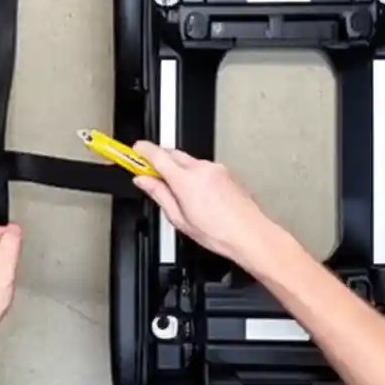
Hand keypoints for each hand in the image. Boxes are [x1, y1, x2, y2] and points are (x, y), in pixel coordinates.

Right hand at [132, 142, 278, 264]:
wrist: (250, 234)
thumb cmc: (219, 232)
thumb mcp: (179, 218)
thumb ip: (159, 194)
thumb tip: (143, 181)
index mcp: (186, 180)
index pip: (157, 155)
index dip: (142, 151)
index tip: (135, 150)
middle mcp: (201, 168)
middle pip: (172, 154)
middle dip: (160, 161)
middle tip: (151, 174)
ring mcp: (216, 168)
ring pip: (189, 161)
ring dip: (179, 170)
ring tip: (179, 194)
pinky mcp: (226, 172)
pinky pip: (204, 168)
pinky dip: (195, 175)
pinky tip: (198, 196)